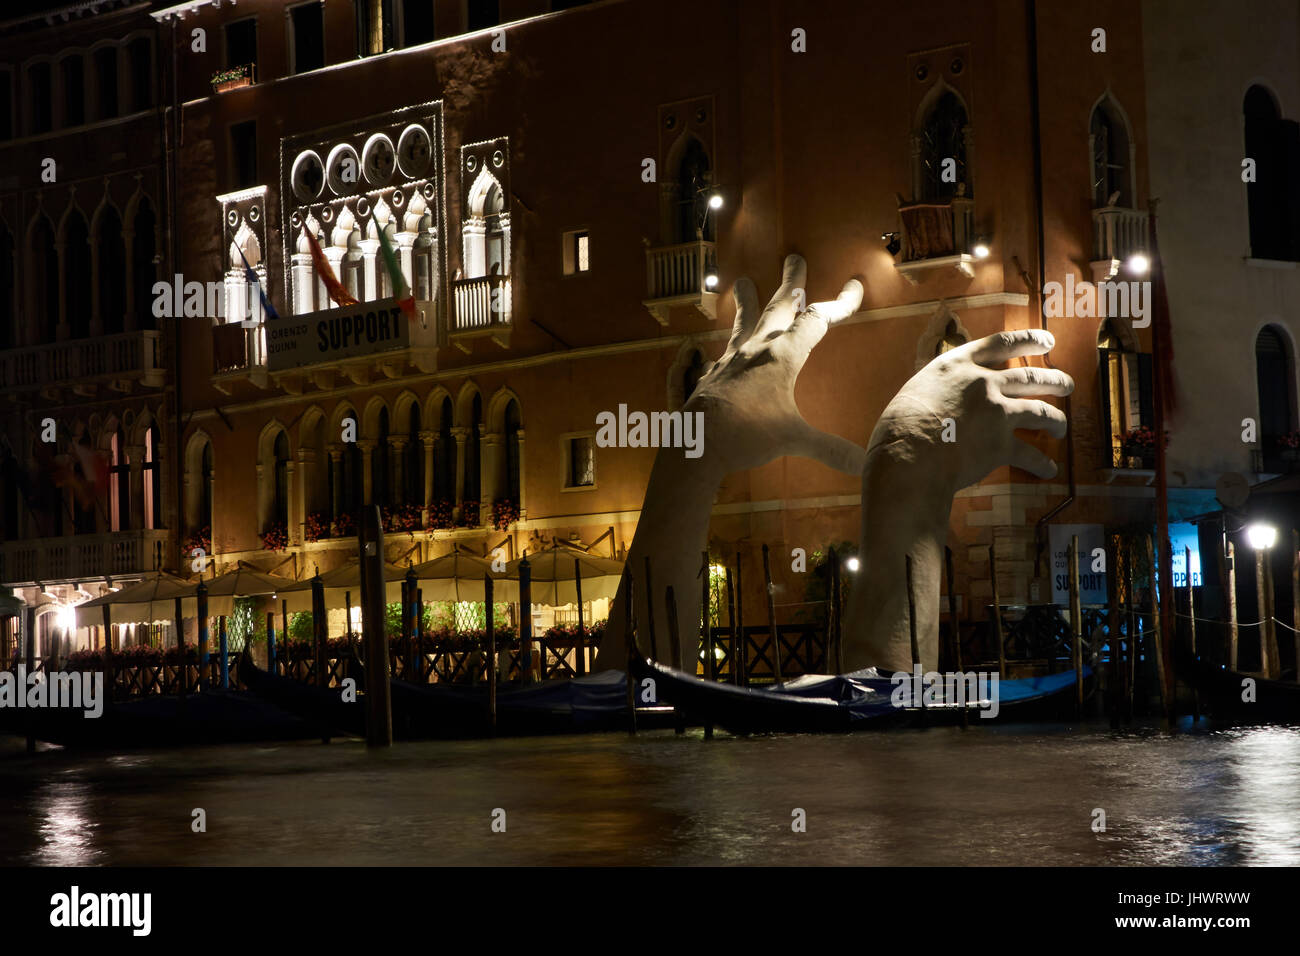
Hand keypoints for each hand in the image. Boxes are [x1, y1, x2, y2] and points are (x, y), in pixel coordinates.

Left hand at [687, 254, 864, 477]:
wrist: (696, 444)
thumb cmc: (747, 436)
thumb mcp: (794, 440)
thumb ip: (830, 449)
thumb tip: (864, 465)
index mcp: (783, 357)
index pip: (817, 320)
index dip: (839, 303)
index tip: (855, 286)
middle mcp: (757, 349)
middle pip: (778, 306)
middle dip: (790, 282)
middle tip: (793, 256)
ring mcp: (731, 359)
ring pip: (744, 321)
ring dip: (748, 300)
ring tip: (742, 281)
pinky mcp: (713, 374)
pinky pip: (724, 351)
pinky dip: (730, 345)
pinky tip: (726, 349)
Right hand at [865, 328, 1073, 492]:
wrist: (907, 456)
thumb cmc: (898, 427)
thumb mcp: (915, 391)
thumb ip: (937, 389)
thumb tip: (941, 399)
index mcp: (957, 365)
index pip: (1001, 343)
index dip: (1029, 340)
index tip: (1048, 341)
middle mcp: (982, 383)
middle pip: (1029, 377)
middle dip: (1054, 380)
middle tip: (1067, 384)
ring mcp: (996, 413)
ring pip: (1039, 411)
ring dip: (1056, 419)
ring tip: (1062, 426)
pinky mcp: (1000, 445)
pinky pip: (1029, 454)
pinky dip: (1041, 463)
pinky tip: (1049, 468)